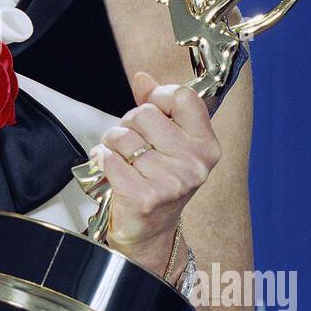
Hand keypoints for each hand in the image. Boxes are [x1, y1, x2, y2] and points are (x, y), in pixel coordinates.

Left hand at [88, 70, 220, 275]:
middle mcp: (195, 163)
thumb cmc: (157, 182)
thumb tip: (142, 77)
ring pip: (123, 136)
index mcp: (207, 145)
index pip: (182, 96)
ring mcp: (172, 181)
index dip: (158, 96)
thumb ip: (157, 106)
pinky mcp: (146, 196)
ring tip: (123, 160)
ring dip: (112, 144)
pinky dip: (103, 161)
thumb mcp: (168, 143)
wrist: (148, 233)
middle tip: (133, 145)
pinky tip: (113, 172)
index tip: (152, 108)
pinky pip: (110, 158)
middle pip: (145, 113)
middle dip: (129, 124)